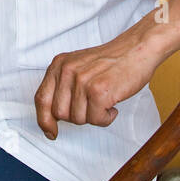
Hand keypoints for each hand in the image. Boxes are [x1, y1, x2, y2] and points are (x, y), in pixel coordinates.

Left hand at [34, 16, 161, 139]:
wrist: (138, 49)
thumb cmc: (112, 61)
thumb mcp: (79, 67)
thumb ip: (63, 87)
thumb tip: (51, 118)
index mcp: (59, 65)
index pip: (41, 99)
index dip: (44, 120)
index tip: (51, 131)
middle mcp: (67, 71)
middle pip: (60, 114)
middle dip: (77, 116)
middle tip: (93, 105)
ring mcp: (82, 80)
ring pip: (78, 119)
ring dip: (94, 116)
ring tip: (105, 101)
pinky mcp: (98, 90)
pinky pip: (96, 120)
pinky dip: (106, 118)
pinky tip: (113, 105)